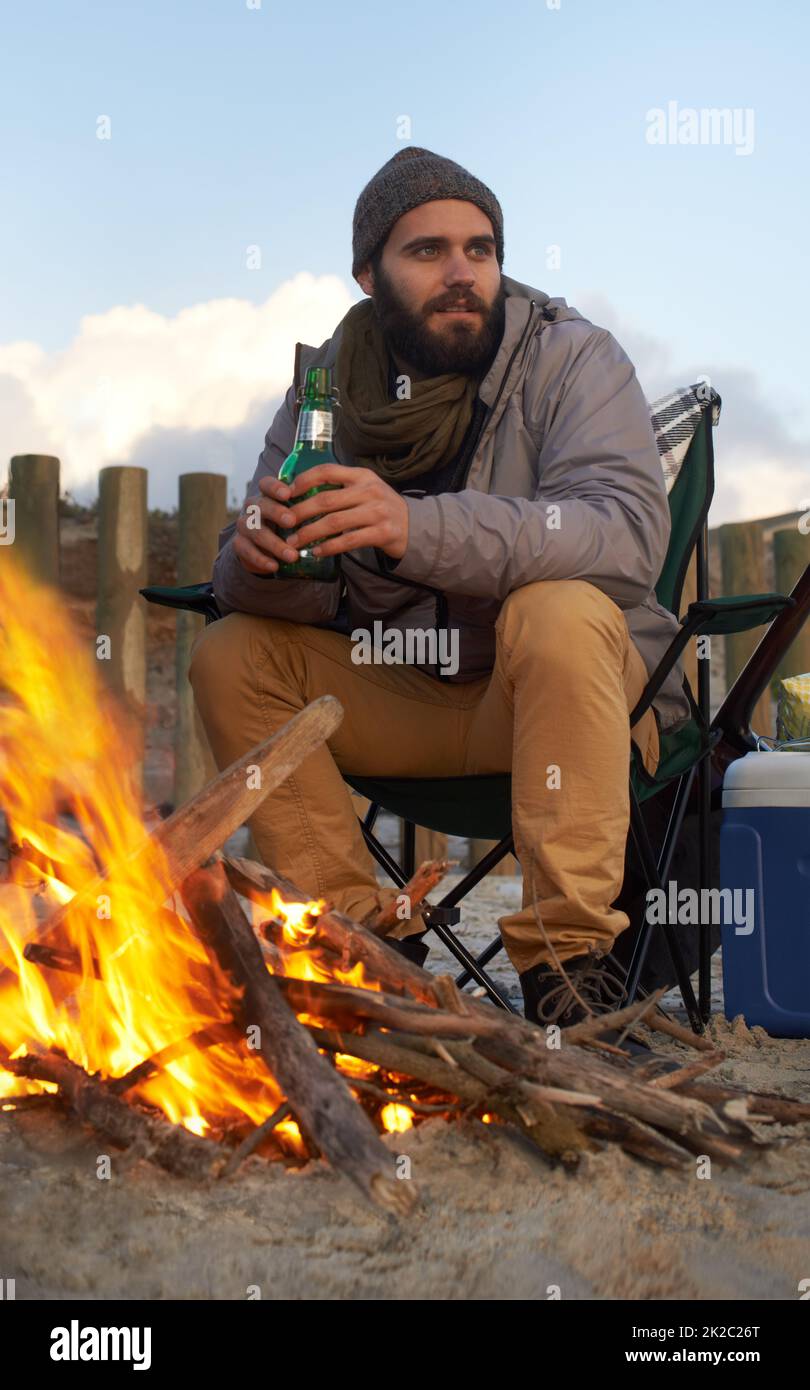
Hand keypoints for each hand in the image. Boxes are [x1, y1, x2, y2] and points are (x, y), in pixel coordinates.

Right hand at [231, 475, 303, 574]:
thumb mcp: (294, 515)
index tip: (288, 494)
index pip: (266, 484)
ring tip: (292, 555)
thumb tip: (333, 510)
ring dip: (275, 544)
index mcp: (267, 495)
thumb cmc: (285, 527)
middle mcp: (253, 507)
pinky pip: (247, 551)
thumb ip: (307, 510)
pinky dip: (261, 559)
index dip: (275, 487)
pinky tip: (274, 566)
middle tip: (292, 521)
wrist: (264, 549)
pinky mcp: (239, 544)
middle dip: (277, 512)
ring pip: (256, 531)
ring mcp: (244, 525)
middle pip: (261, 505)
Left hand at [283, 463, 408, 560]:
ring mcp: (378, 512)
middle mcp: (369, 491)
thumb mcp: (365, 488)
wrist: (414, 526)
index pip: (327, 471)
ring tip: (294, 542)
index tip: (286, 493)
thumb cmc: (380, 507)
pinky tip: (316, 552)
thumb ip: (340, 487)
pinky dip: (330, 547)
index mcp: (361, 476)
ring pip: (335, 522)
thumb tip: (300, 492)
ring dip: (310, 533)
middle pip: (326, 500)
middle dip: (300, 512)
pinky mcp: (383, 533)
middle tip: (284, 523)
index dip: (303, 480)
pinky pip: (350, 541)